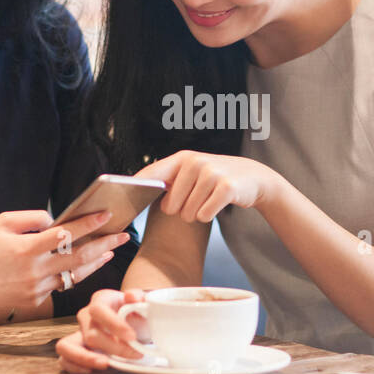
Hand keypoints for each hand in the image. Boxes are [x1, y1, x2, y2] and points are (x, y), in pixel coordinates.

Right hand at [0, 209, 130, 314]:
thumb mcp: (1, 223)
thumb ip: (31, 218)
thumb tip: (57, 220)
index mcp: (27, 249)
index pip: (67, 233)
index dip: (90, 223)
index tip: (108, 214)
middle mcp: (35, 271)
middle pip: (80, 257)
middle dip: (106, 244)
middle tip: (124, 235)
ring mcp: (36, 289)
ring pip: (75, 275)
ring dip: (96, 262)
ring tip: (111, 251)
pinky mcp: (35, 301)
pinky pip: (60, 285)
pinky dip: (73, 274)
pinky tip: (85, 265)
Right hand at [56, 288, 148, 373]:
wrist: (131, 319)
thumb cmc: (133, 311)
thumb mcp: (139, 300)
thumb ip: (138, 297)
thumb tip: (132, 297)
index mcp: (100, 301)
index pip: (98, 310)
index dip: (113, 324)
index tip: (132, 336)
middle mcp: (85, 316)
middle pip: (90, 334)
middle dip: (112, 347)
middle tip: (134, 354)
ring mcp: (78, 333)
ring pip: (67, 346)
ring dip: (85, 358)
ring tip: (106, 364)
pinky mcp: (75, 349)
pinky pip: (64, 359)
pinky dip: (75, 367)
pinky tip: (93, 370)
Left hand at [136, 150, 282, 222]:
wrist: (253, 177)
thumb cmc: (216, 179)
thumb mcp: (193, 173)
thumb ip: (169, 180)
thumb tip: (137, 192)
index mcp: (182, 158)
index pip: (151, 174)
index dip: (136, 187)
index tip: (119, 198)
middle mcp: (194, 162)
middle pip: (170, 205)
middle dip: (180, 211)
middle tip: (195, 201)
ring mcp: (211, 173)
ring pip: (188, 213)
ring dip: (196, 214)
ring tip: (208, 200)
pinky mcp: (226, 187)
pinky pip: (204, 215)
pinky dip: (208, 215)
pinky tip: (218, 204)